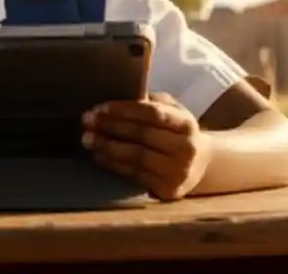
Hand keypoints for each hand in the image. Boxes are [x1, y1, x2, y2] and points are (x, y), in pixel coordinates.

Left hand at [82, 92, 211, 201]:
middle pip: (142, 135)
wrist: (200, 165)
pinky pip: (134, 175)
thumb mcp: (172, 111)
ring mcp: (178, 172)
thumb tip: (120, 97)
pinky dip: (113, 164)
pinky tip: (99, 155)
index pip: (153, 113)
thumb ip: (151, 102)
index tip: (100, 107)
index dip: (124, 110)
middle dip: (110, 126)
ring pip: (136, 157)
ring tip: (87, 138)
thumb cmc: (176, 132)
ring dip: (107, 147)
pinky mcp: (168, 190)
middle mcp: (186, 149)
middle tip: (87, 121)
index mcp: (187, 124)